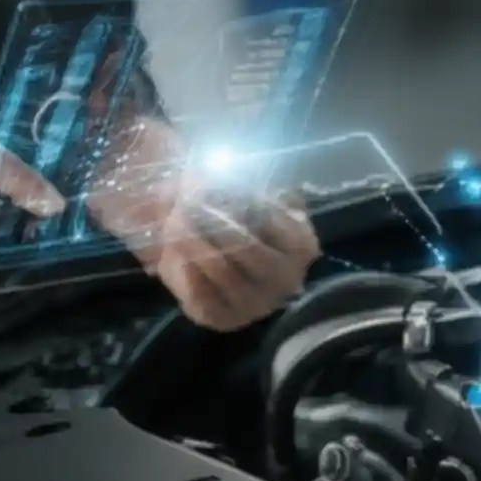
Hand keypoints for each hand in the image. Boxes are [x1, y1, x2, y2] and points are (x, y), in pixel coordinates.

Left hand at [87, 117, 319, 331]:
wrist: (202, 249)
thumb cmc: (233, 214)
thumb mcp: (248, 188)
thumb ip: (247, 178)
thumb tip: (232, 161)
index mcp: (303, 245)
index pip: (271, 220)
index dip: (239, 201)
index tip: (213, 184)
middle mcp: (288, 280)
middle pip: (245, 247)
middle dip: (212, 221)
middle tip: (188, 202)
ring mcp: (258, 305)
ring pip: (220, 268)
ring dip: (192, 240)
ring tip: (177, 220)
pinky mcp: (225, 319)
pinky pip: (201, 295)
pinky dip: (186, 269)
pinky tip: (180, 253)